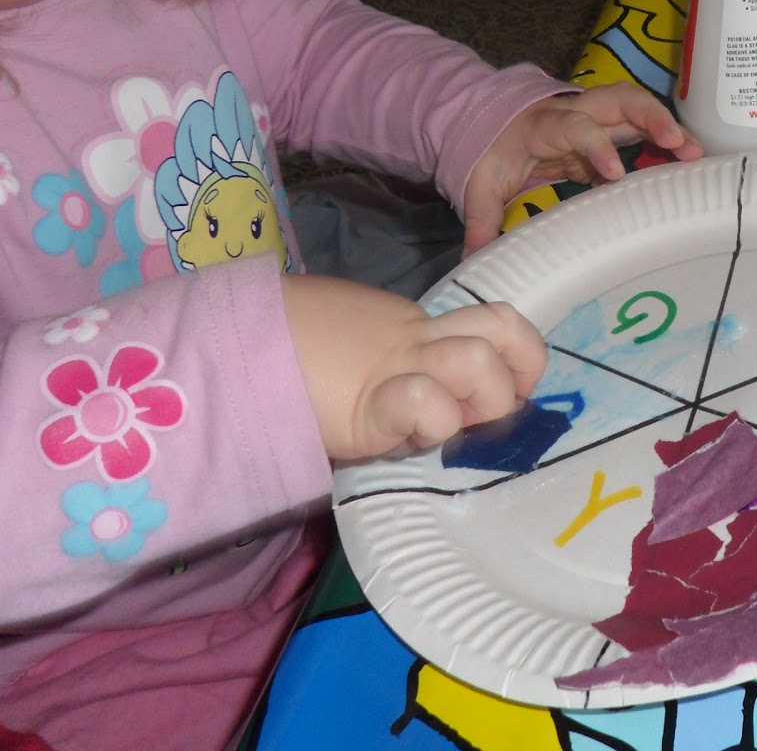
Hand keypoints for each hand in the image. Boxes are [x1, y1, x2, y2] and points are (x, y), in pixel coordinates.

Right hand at [282, 274, 546, 460]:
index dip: (520, 355)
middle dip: (509, 385)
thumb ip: (403, 370)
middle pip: (504, 333)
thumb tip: (431, 404)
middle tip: (473, 418)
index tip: (510, 389)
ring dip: (477, 405)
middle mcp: (421, 340)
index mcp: (422, 329)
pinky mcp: (370, 404)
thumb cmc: (298, 358)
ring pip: (478, 362)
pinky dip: (428, 420)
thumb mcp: (365, 355)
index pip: (500, 323)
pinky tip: (404, 433)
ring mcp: (397, 366)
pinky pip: (421, 399)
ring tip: (442, 428)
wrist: (236, 350)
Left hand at [461, 83, 703, 254]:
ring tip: (695, 153)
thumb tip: (475, 264)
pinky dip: (664, 138)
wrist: (486, 121)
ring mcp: (593, 115)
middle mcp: (573, 112)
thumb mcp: (480, 187)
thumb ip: (481, 223)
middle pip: (618, 100)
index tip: (617, 174)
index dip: (597, 147)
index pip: (574, 128)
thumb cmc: (489, 154)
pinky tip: (687, 159)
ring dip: (667, 125)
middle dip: (651, 118)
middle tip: (678, 144)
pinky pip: (640, 124)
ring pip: (636, 106)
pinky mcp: (606, 126)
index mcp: (542, 126)